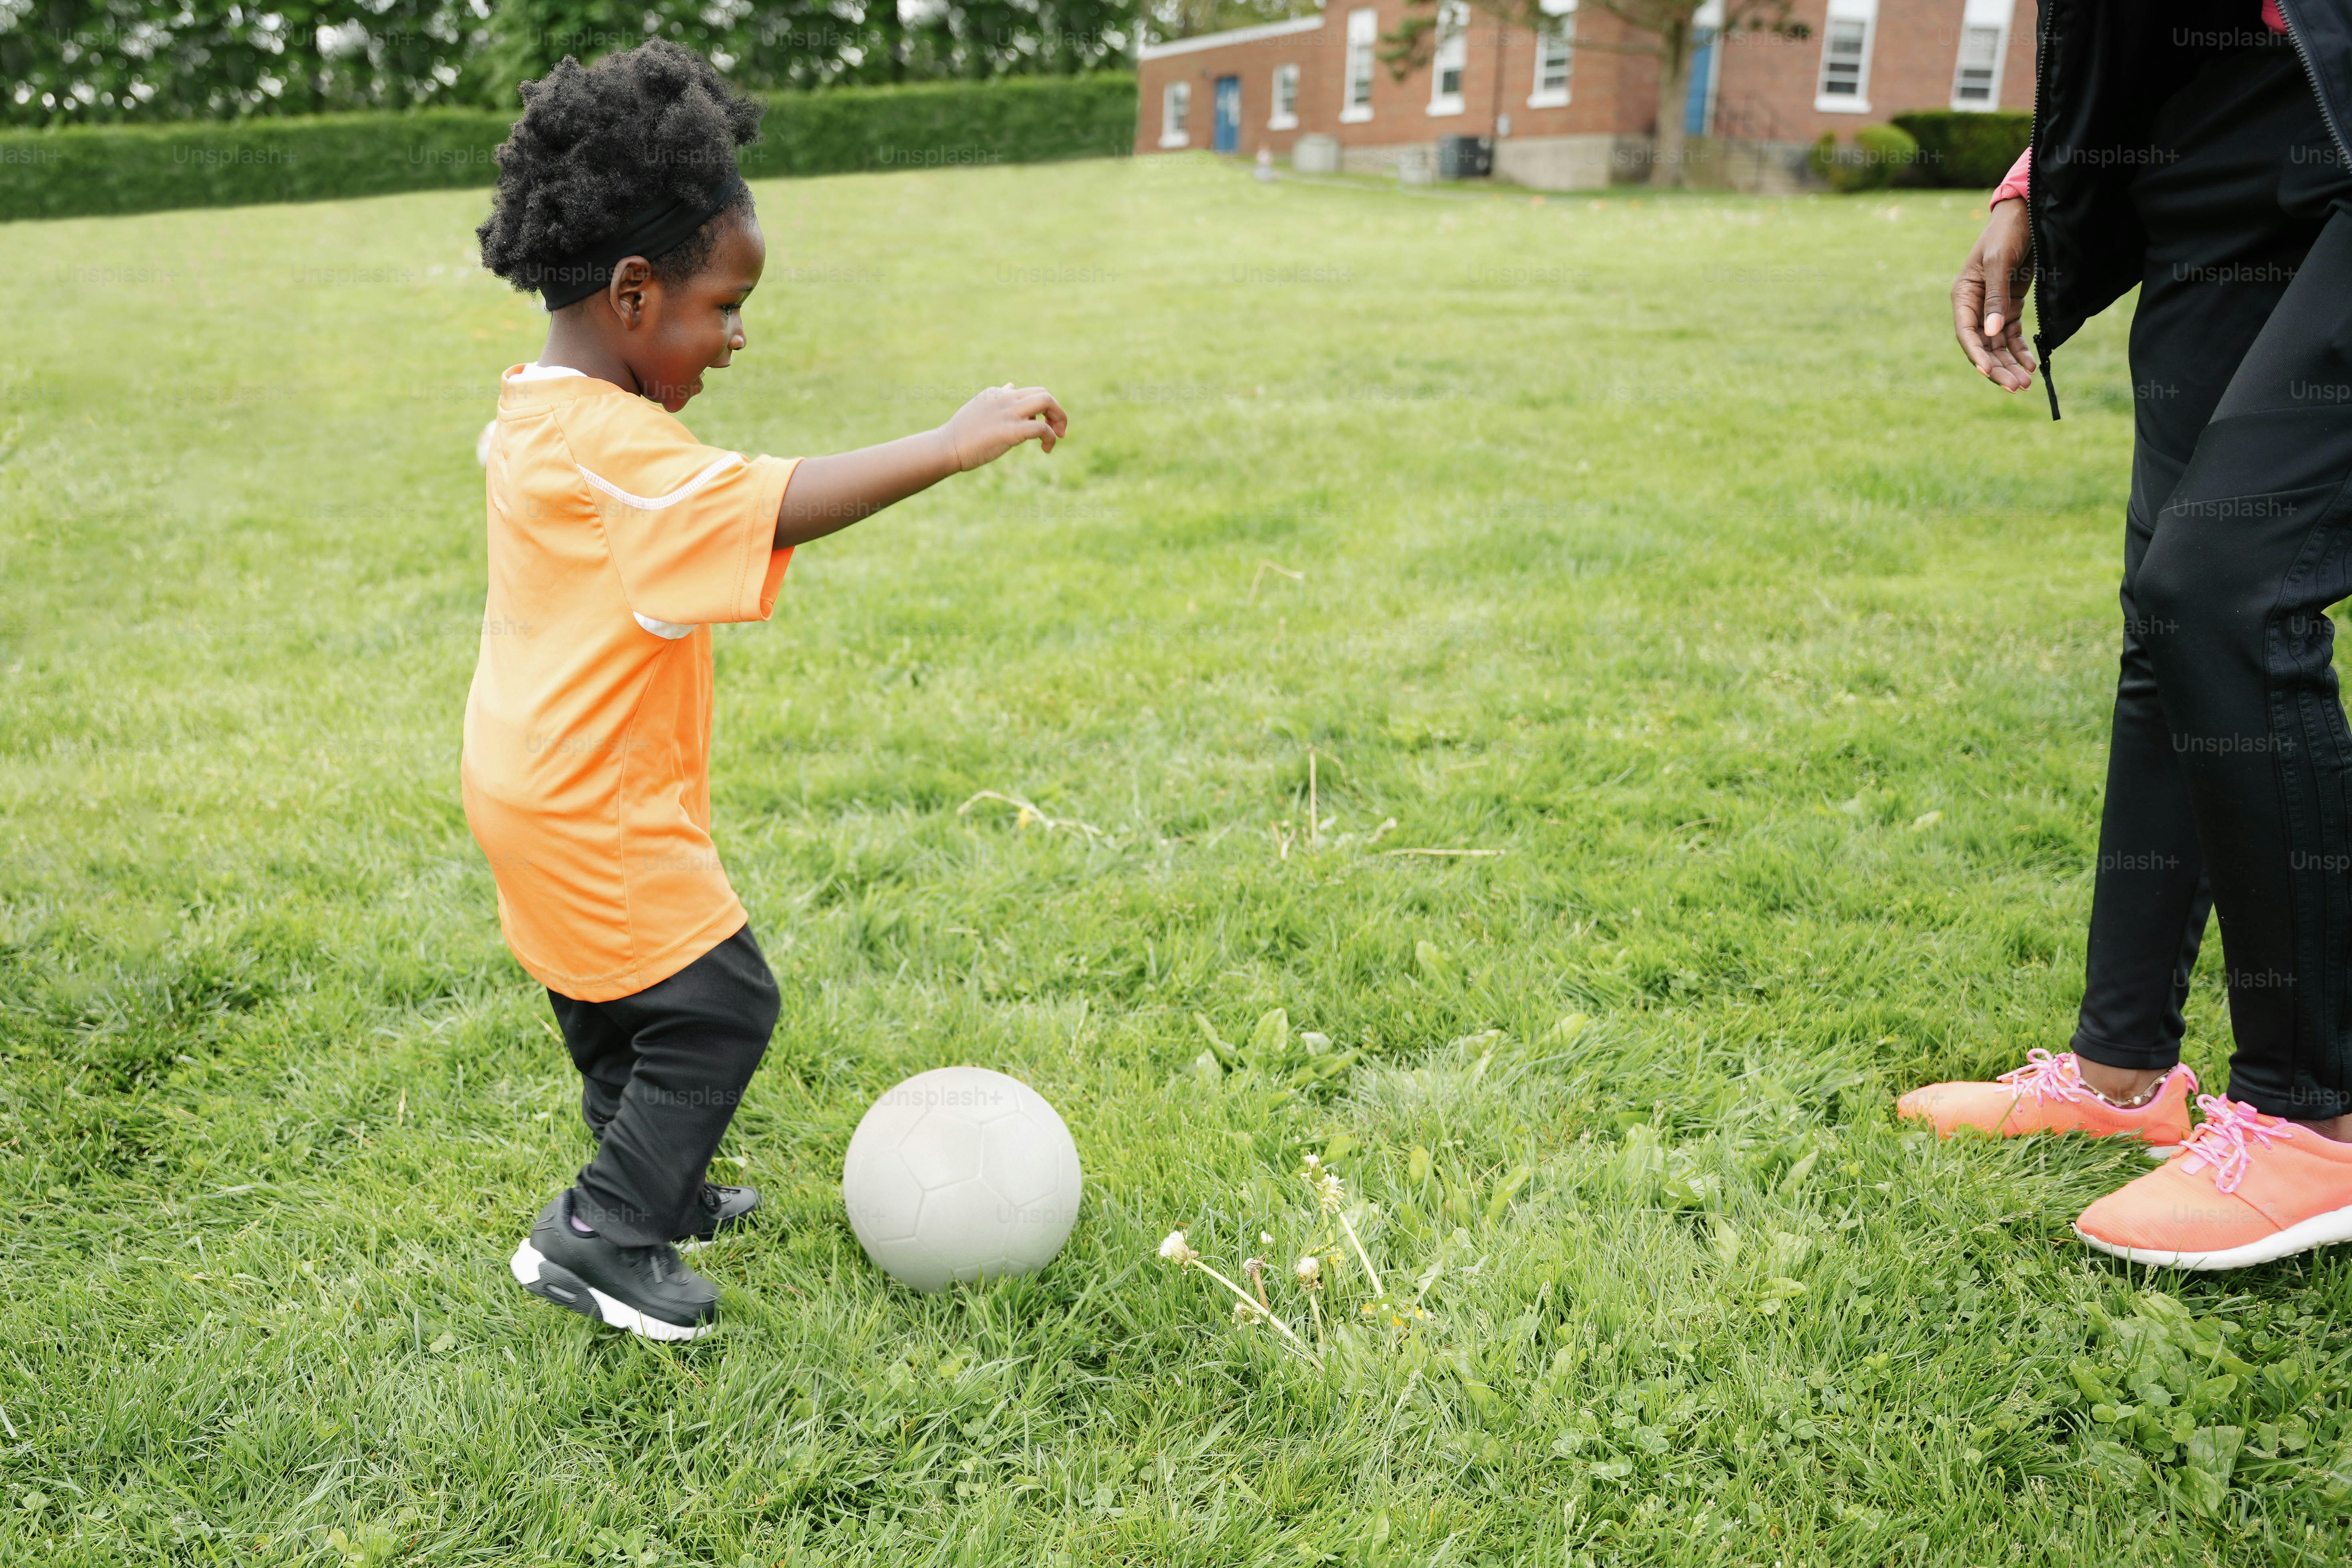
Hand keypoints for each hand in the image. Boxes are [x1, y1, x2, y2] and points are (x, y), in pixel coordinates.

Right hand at [940, 384, 1067, 471]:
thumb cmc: (961, 433)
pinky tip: (1046, 448)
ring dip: (1059, 419)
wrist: (947, 446)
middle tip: (1059, 430)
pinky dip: (1051, 437)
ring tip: (1057, 436)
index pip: (1030, 392)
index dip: (1043, 409)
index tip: (1043, 425)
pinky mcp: (1010, 430)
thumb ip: (997, 397)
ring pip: (1047, 402)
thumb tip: (1010, 386)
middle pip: (1044, 393)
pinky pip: (1042, 427)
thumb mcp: (980, 407)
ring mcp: (1008, 412)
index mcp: (998, 393)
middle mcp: (1005, 398)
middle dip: (1057, 411)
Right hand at [1953, 198, 2036, 391]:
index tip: (1990, 373)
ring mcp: (1993, 307)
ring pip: (1998, 345)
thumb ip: (1996, 297)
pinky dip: (2021, 350)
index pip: (1967, 333)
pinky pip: (2013, 334)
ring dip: (2010, 364)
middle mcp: (1976, 305)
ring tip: (2025, 384)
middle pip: (1984, 345)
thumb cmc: (2007, 233)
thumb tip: (1991, 333)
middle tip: (2015, 388)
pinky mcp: (2011, 305)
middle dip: (1998, 368)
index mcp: (1964, 295)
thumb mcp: (1998, 262)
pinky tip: (2030, 364)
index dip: (1977, 355)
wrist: (2026, 213)